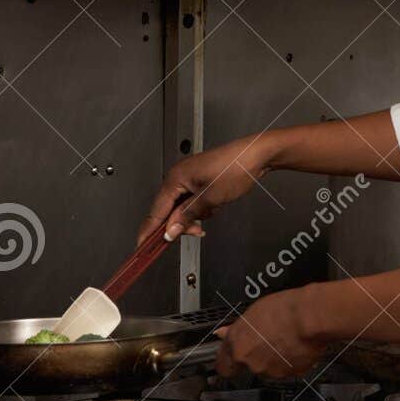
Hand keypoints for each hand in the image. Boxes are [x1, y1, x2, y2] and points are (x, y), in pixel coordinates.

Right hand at [138, 134, 276, 243]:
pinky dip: (202, 207)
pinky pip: (193, 199)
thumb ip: (187, 216)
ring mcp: (189, 176)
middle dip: (182, 223)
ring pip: (182, 206)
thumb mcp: (210, 198)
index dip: (149, 230)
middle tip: (197, 230)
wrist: (257, 155)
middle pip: (168, 209)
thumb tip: (170, 230)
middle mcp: (178, 175)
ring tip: (213, 210)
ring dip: (195, 215)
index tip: (142, 246)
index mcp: (175, 178)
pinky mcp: (200, 178)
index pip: (156, 210)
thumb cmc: (236, 168)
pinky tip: (215, 205)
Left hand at [215, 288, 328, 378]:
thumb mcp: (254, 311)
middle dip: (256, 357)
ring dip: (275, 358)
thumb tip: (223, 333)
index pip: (223, 366)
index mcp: (237, 344)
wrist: (311, 318)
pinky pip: (288, 369)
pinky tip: (297, 345)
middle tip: (268, 341)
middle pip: (248, 365)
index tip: (233, 357)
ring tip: (287, 339)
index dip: (229, 362)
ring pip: (269, 368)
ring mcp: (270, 370)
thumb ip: (237, 328)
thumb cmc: (285, 309)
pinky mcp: (290, 374)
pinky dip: (292, 361)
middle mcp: (250, 361)